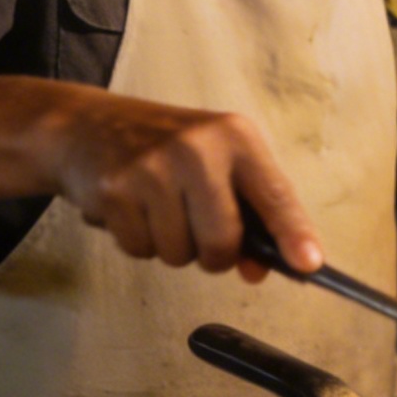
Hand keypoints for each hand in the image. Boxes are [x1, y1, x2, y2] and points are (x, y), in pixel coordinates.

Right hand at [44, 90, 315, 282]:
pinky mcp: (116, 190)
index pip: (273, 193)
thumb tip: (260, 270)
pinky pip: (141, 250)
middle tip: (195, 229)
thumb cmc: (165, 149)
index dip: (293, 233)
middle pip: (223, 241)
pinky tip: (130, 208)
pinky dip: (137, 241)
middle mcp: (197, 147)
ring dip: (170, 246)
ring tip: (156, 208)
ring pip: (180, 254)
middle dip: (212, 253)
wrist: (87, 126)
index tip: (309, 264)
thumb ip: (245, 212)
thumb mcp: (214, 163)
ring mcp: (153, 168)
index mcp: (234, 136)